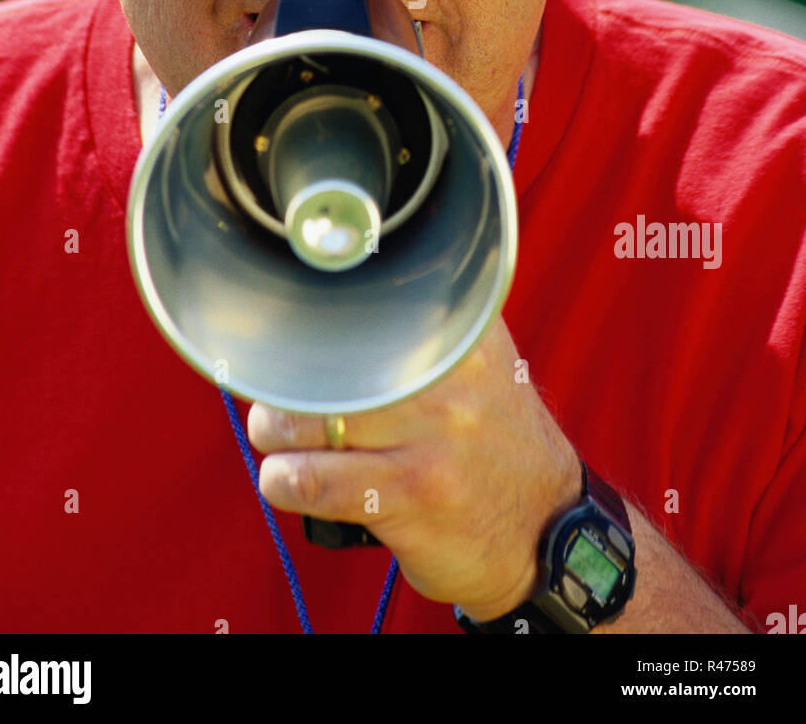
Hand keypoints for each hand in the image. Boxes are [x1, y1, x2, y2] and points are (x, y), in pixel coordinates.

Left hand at [248, 317, 582, 620]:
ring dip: (275, 437)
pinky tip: (290, 481)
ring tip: (284, 444)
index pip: (352, 306)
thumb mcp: (478, 362)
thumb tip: (334, 294)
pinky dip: (283, 481)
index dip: (304, 328)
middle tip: (280, 405)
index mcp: (457, 333)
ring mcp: (432, 437)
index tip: (286, 345)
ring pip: (302, 421)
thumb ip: (423, 322)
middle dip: (280, 391)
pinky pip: (311, 481)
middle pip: (315, 365)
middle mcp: (448, 377)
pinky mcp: (412, 496)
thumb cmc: (494, 439)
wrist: (547, 528)